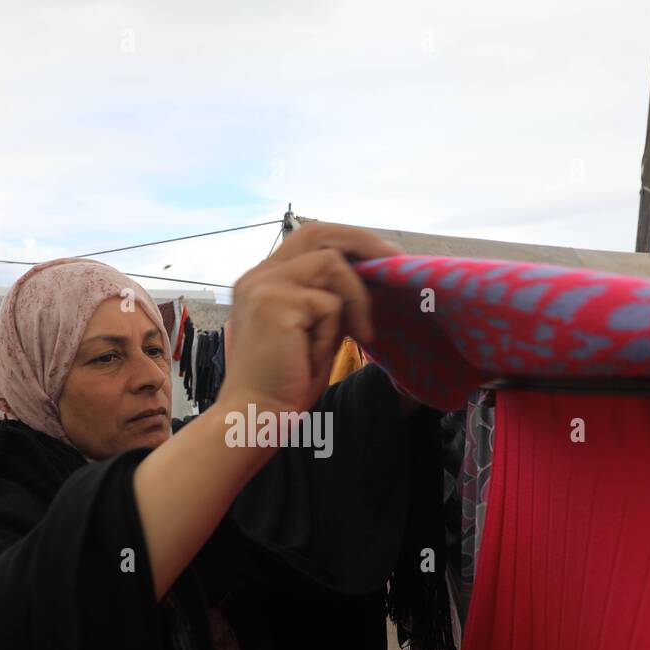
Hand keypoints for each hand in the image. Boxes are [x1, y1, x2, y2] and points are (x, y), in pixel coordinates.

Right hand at [219, 223, 401, 416]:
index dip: (349, 242)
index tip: (383, 259)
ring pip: (332, 264)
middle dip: (364, 243)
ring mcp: (263, 285)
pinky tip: (315, 358)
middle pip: (319, 233)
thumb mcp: (312, 330)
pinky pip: (328, 303)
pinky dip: (333, 333)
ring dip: (354, 299)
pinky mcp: (275, 303)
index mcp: (263, 280)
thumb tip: (370, 277)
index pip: (310, 238)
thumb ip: (329, 300)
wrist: (254, 416)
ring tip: (357, 335)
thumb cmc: (284, 382)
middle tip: (396, 262)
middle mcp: (257, 276)